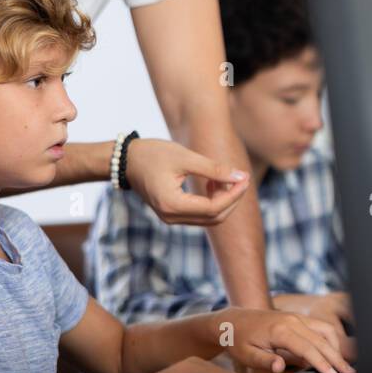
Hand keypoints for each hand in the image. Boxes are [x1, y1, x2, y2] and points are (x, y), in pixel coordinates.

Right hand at [124, 137, 250, 225]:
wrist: (125, 160)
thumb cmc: (153, 154)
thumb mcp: (185, 157)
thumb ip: (214, 169)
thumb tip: (241, 177)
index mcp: (172, 204)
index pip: (214, 208)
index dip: (234, 194)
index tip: (246, 178)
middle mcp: (171, 217)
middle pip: (215, 218)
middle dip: (232, 199)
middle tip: (241, 177)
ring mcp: (171, 218)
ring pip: (209, 218)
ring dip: (223, 200)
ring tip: (223, 176)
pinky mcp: (172, 213)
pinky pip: (200, 214)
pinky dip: (212, 201)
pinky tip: (213, 182)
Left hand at [217, 307, 355, 372]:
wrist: (234, 320)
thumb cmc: (239, 339)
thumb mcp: (246, 354)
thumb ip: (264, 361)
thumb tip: (280, 368)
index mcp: (281, 331)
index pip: (308, 348)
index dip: (322, 362)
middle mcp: (293, 321)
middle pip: (322, 339)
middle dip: (337, 357)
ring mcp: (297, 317)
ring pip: (325, 330)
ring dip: (336, 347)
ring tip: (344, 365)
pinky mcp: (299, 318)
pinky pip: (320, 327)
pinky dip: (330, 340)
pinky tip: (332, 354)